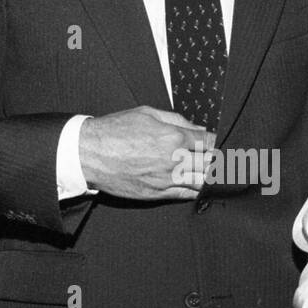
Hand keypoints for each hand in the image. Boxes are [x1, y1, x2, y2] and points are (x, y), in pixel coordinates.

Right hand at [78, 106, 215, 200]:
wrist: (89, 154)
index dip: (214, 141)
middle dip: (215, 159)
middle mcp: (174, 161)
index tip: (214, 142)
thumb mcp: (147, 113)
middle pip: (209, 163)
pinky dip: (196, 190)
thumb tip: (197, 128)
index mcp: (173, 137)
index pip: (208, 141)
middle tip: (218, 157)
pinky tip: (198, 185)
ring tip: (210, 171)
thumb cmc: (114, 131)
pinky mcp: (157, 193)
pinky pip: (186, 195)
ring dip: (208, 176)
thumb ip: (177, 120)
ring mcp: (166, 180)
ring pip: (202, 181)